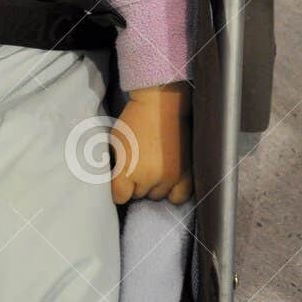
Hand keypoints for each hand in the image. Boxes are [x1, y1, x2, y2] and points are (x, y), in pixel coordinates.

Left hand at [111, 81, 192, 204]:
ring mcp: (169, 178)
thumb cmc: (134, 119)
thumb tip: (115, 180)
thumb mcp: (115, 141)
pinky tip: (168, 179)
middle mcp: (149, 179)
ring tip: (154, 167)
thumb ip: (115, 165)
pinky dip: (173, 190)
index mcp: (128, 171)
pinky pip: (179, 196)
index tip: (121, 180)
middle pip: (139, 195)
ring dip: (154, 185)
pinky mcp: (186, 174)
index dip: (119, 188)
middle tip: (139, 165)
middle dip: (137, 184)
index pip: (120, 197)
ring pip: (157, 195)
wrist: (162, 104)